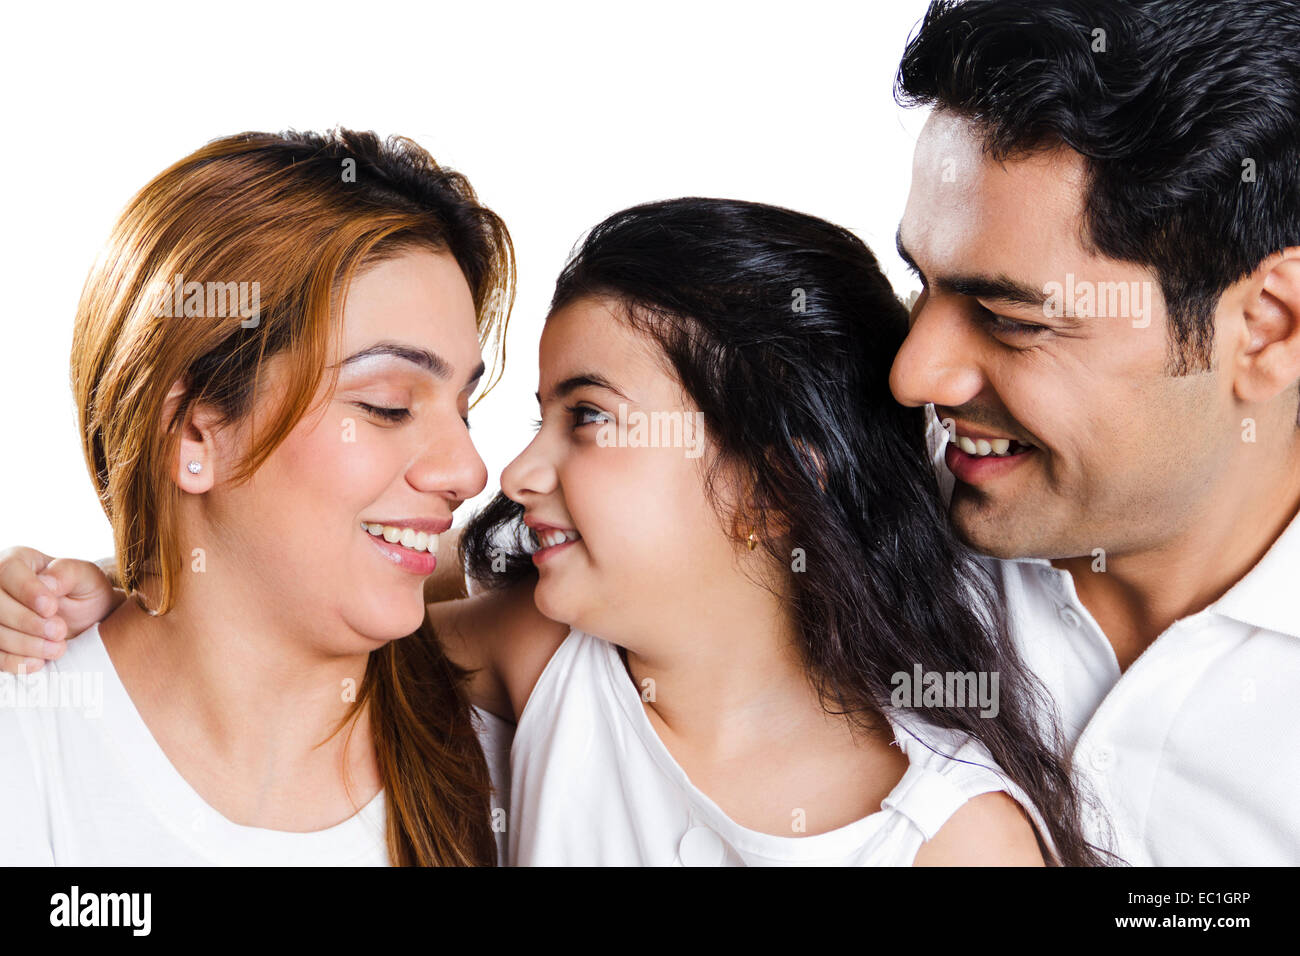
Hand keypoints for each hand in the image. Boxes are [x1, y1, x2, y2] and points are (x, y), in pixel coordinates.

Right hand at [0, 546, 120, 673]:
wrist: (87, 621)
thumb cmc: (86, 592)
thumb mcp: (87, 577)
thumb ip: (68, 573)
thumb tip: (46, 581)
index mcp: (19, 561)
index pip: (8, 570)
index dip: (27, 591)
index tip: (51, 608)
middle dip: (26, 622)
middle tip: (59, 632)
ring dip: (24, 644)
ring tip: (58, 648)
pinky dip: (13, 661)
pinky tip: (38, 663)